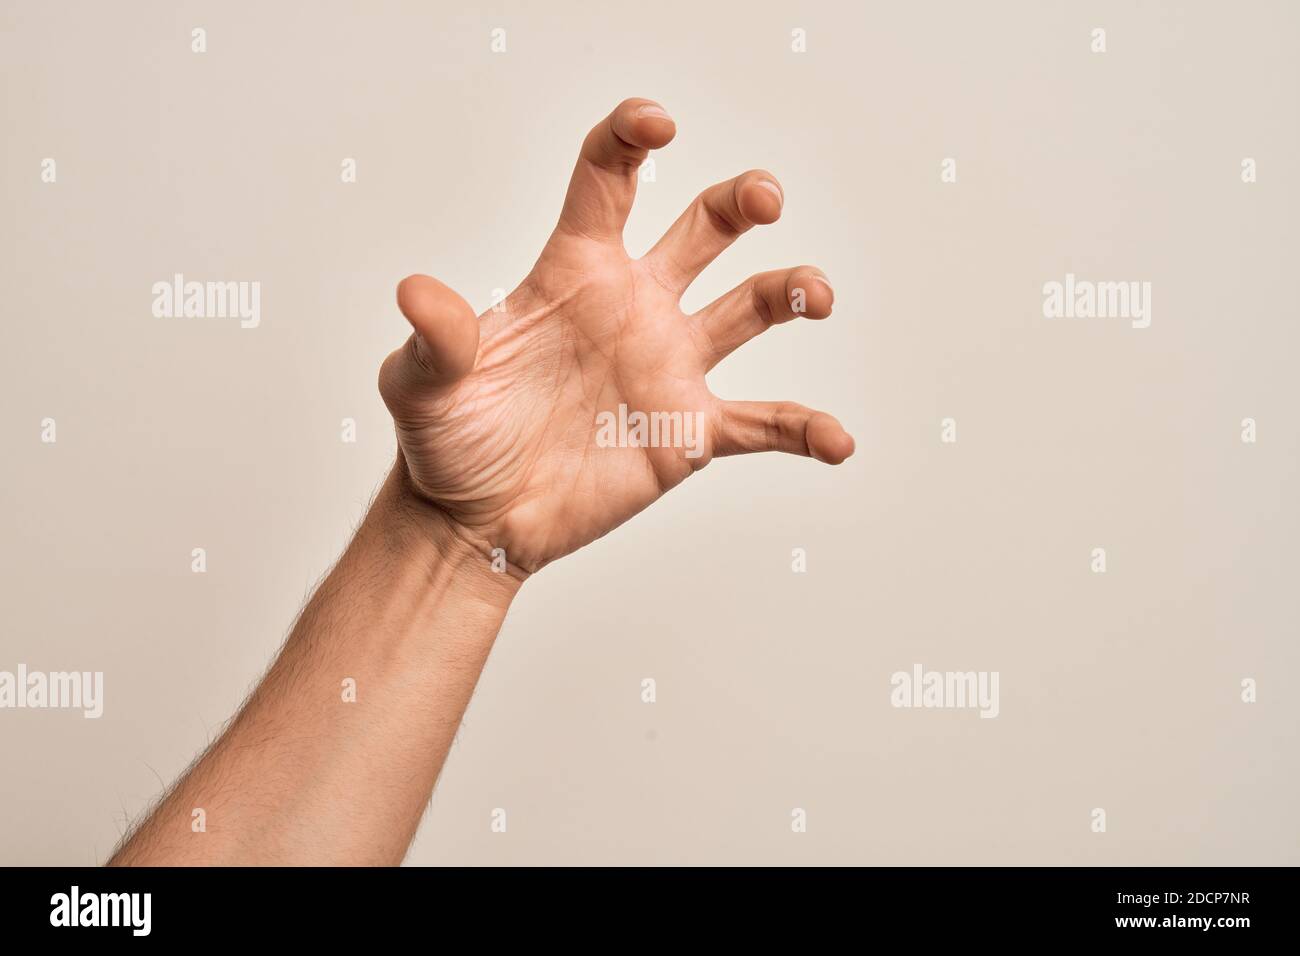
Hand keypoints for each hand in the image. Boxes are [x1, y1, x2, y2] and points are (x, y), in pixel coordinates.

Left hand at [379, 98, 854, 575]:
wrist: (476, 520)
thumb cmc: (448, 440)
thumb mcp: (424, 386)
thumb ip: (437, 338)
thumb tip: (417, 291)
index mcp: (574, 272)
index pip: (607, 181)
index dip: (631, 139)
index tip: (656, 123)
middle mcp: (634, 305)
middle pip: (703, 227)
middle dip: (739, 201)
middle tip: (763, 197)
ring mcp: (669, 365)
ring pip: (750, 308)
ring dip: (790, 291)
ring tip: (812, 294)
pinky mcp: (690, 429)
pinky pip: (765, 423)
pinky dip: (805, 430)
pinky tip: (838, 442)